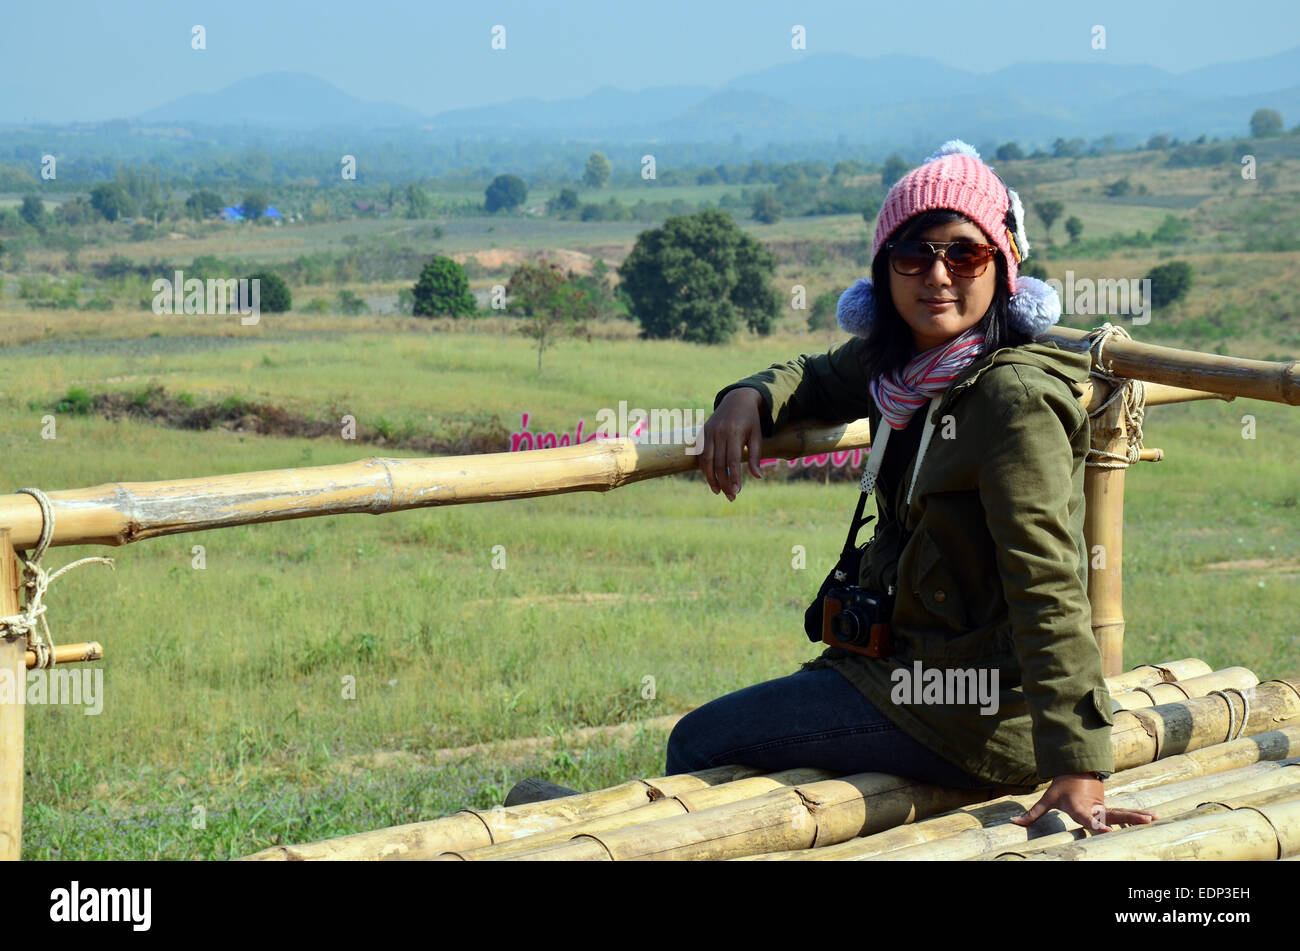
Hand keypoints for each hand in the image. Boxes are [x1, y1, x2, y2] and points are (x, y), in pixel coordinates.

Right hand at [698, 388, 764, 501]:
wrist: (736, 399)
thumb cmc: (750, 420)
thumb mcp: (757, 436)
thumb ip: (756, 456)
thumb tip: (757, 477)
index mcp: (734, 432)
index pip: (732, 461)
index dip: (734, 477)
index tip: (737, 491)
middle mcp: (719, 432)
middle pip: (718, 463)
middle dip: (723, 482)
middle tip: (730, 496)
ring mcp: (708, 432)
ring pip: (706, 460)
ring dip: (710, 478)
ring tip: (717, 491)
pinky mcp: (702, 432)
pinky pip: (700, 454)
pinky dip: (703, 467)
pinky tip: (710, 478)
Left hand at [1011, 773, 1158, 833]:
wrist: (1074, 769)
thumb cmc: (1061, 786)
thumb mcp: (1047, 798)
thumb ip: (1033, 814)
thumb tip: (1014, 822)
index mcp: (1080, 808)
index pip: (1089, 819)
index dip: (1096, 825)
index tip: (1106, 830)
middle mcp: (1095, 808)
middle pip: (1113, 815)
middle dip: (1130, 817)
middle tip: (1147, 819)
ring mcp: (1103, 806)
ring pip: (1121, 813)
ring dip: (1137, 815)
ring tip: (1155, 819)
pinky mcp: (1107, 806)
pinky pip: (1122, 812)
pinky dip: (1136, 814)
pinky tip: (1150, 818)